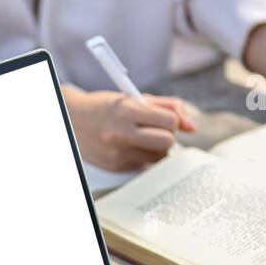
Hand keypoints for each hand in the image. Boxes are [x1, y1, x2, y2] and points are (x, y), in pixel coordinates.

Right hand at [62, 88, 195, 171]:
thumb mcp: (135, 98)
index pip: (170, 121)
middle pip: (168, 142)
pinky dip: (144, 156)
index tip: (163, 119)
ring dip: (157, 148)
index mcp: (127, 110)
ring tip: (142, 138)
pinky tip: (131, 148)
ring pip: (159, 156)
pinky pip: (145, 165)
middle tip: (155, 130)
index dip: (172, 120)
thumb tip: (192, 127)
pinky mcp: (115, 166)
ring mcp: (117, 153)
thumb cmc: (107, 107)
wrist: (72, 120)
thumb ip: (168, 106)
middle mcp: (121, 133)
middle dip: (167, 135)